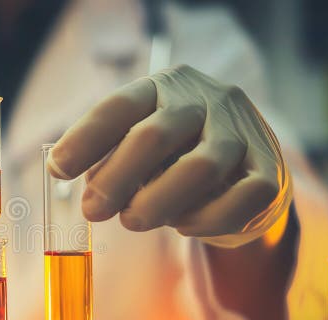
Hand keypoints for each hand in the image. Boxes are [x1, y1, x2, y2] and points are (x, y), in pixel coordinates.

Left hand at [48, 64, 291, 247]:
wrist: (241, 175)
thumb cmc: (172, 159)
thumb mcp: (136, 146)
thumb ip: (104, 157)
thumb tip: (61, 168)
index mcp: (164, 87)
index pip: (119, 106)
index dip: (85, 138)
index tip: (57, 169)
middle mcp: (206, 100)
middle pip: (155, 136)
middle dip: (115, 179)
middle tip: (93, 210)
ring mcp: (243, 133)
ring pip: (199, 168)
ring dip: (156, 203)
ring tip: (133, 220)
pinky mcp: (270, 172)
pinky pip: (238, 201)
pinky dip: (202, 220)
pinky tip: (182, 224)